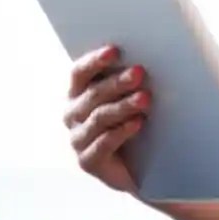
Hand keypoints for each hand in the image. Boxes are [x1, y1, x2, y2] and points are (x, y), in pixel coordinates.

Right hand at [65, 44, 151, 193]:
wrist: (139, 168)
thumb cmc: (134, 122)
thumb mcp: (129, 97)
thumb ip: (129, 80)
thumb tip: (143, 62)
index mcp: (78, 93)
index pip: (80, 72)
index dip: (95, 61)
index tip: (115, 50)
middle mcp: (73, 114)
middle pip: (93, 94)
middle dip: (117, 82)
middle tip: (139, 73)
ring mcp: (78, 139)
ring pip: (100, 118)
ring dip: (123, 106)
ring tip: (145, 98)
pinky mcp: (87, 161)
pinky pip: (103, 144)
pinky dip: (121, 132)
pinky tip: (138, 123)